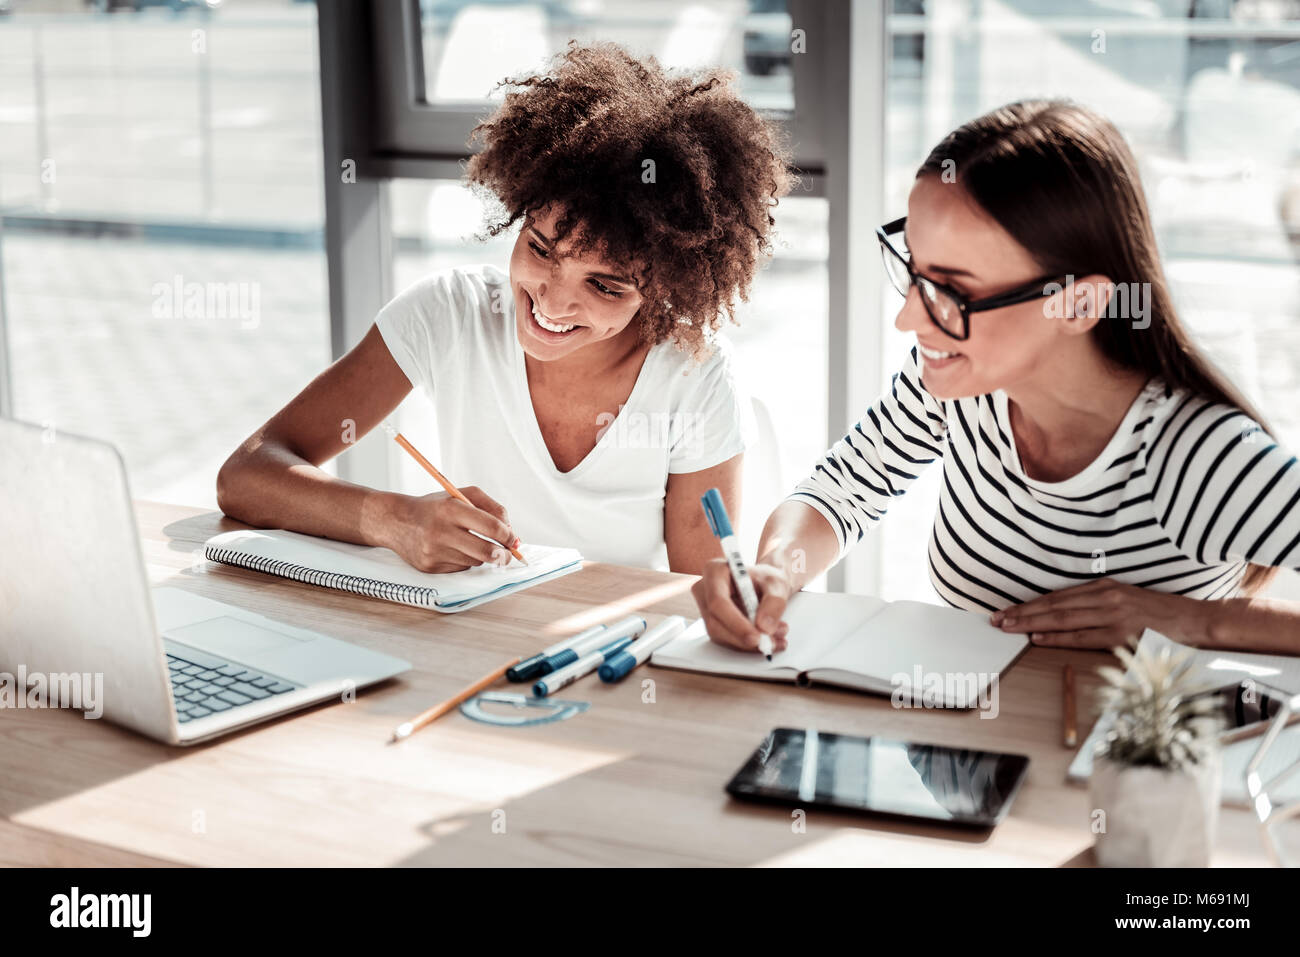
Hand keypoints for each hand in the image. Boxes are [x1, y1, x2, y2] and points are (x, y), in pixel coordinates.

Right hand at [385, 487, 518, 573]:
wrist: (396, 521)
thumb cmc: (434, 507)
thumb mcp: (461, 495)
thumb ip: (491, 507)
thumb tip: (511, 531)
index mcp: (452, 508)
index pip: (492, 527)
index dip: (509, 536)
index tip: (514, 539)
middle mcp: (442, 531)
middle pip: (486, 551)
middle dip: (503, 555)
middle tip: (507, 555)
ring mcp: (435, 551)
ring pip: (474, 561)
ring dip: (479, 555)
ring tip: (467, 542)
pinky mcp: (430, 567)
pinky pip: (460, 568)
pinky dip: (463, 560)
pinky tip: (451, 550)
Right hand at [691, 559, 792, 652]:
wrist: (766, 584)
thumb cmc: (767, 579)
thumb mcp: (777, 584)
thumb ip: (774, 603)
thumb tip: (764, 627)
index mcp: (715, 571)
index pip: (717, 601)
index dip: (735, 623)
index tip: (756, 637)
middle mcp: (705, 590)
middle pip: (715, 622)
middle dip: (743, 638)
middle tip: (769, 643)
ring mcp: (706, 608)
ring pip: (720, 635)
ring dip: (747, 644)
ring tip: (775, 639)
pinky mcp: (714, 623)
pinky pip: (726, 640)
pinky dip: (747, 645)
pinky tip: (767, 641)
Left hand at [990, 578, 1207, 647]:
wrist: (1194, 621)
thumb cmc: (1158, 615)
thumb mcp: (1124, 601)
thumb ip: (1095, 605)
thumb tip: (1061, 617)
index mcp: (1103, 587)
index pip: (1057, 596)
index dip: (1029, 604)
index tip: (1006, 610)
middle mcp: (1105, 596)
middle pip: (1054, 605)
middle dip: (1022, 612)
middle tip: (996, 618)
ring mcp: (1113, 614)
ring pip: (1062, 619)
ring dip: (1031, 623)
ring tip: (1008, 627)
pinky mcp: (1122, 632)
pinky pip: (1082, 636)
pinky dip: (1057, 637)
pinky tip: (1037, 638)